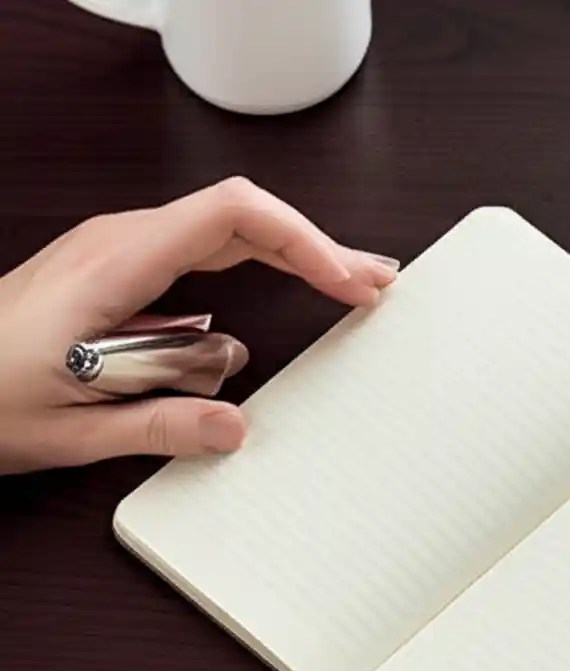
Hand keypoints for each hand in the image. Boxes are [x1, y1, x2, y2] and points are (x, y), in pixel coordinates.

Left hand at [0, 177, 397, 473]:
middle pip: (243, 217)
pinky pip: (203, 251)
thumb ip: (157, 426)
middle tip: (376, 280)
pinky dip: (256, 267)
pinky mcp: (121, 268)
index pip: (232, 215)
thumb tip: (239, 427)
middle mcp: (123, 241)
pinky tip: (286, 288)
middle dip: (317, 245)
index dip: (303, 239)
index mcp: (115, 264)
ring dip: (292, 253)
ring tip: (349, 284)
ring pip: (227, 229)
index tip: (347, 281)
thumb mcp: (66, 429)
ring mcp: (121, 249)